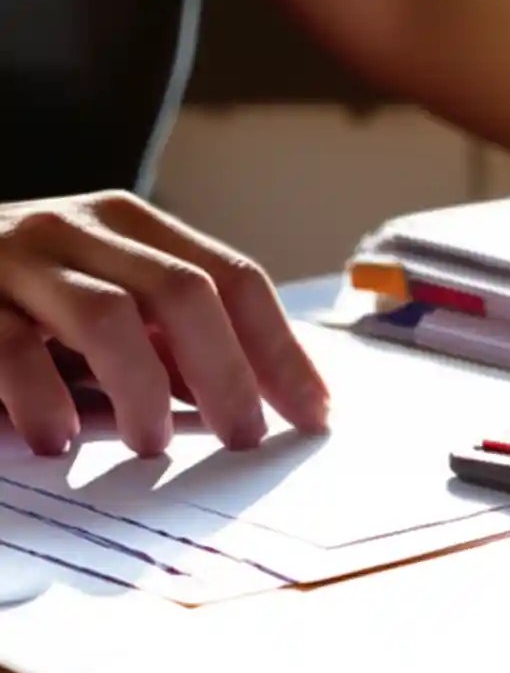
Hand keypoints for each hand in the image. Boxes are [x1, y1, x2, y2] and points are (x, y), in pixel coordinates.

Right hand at [0, 190, 328, 456]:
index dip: (282, 349)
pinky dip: (45, 401)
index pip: (235, 279)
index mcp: (134, 226)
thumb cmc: (21, 308)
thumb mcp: (107, 313)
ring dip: (145, 390)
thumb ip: (171, 350)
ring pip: (109, 316)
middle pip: (186, 293)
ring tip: (153, 446)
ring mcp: (14, 255)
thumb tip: (258, 407)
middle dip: (229, 374)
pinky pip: (10, 349)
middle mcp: (80, 227)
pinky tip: (59, 443)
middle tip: (246, 439)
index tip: (316, 413)